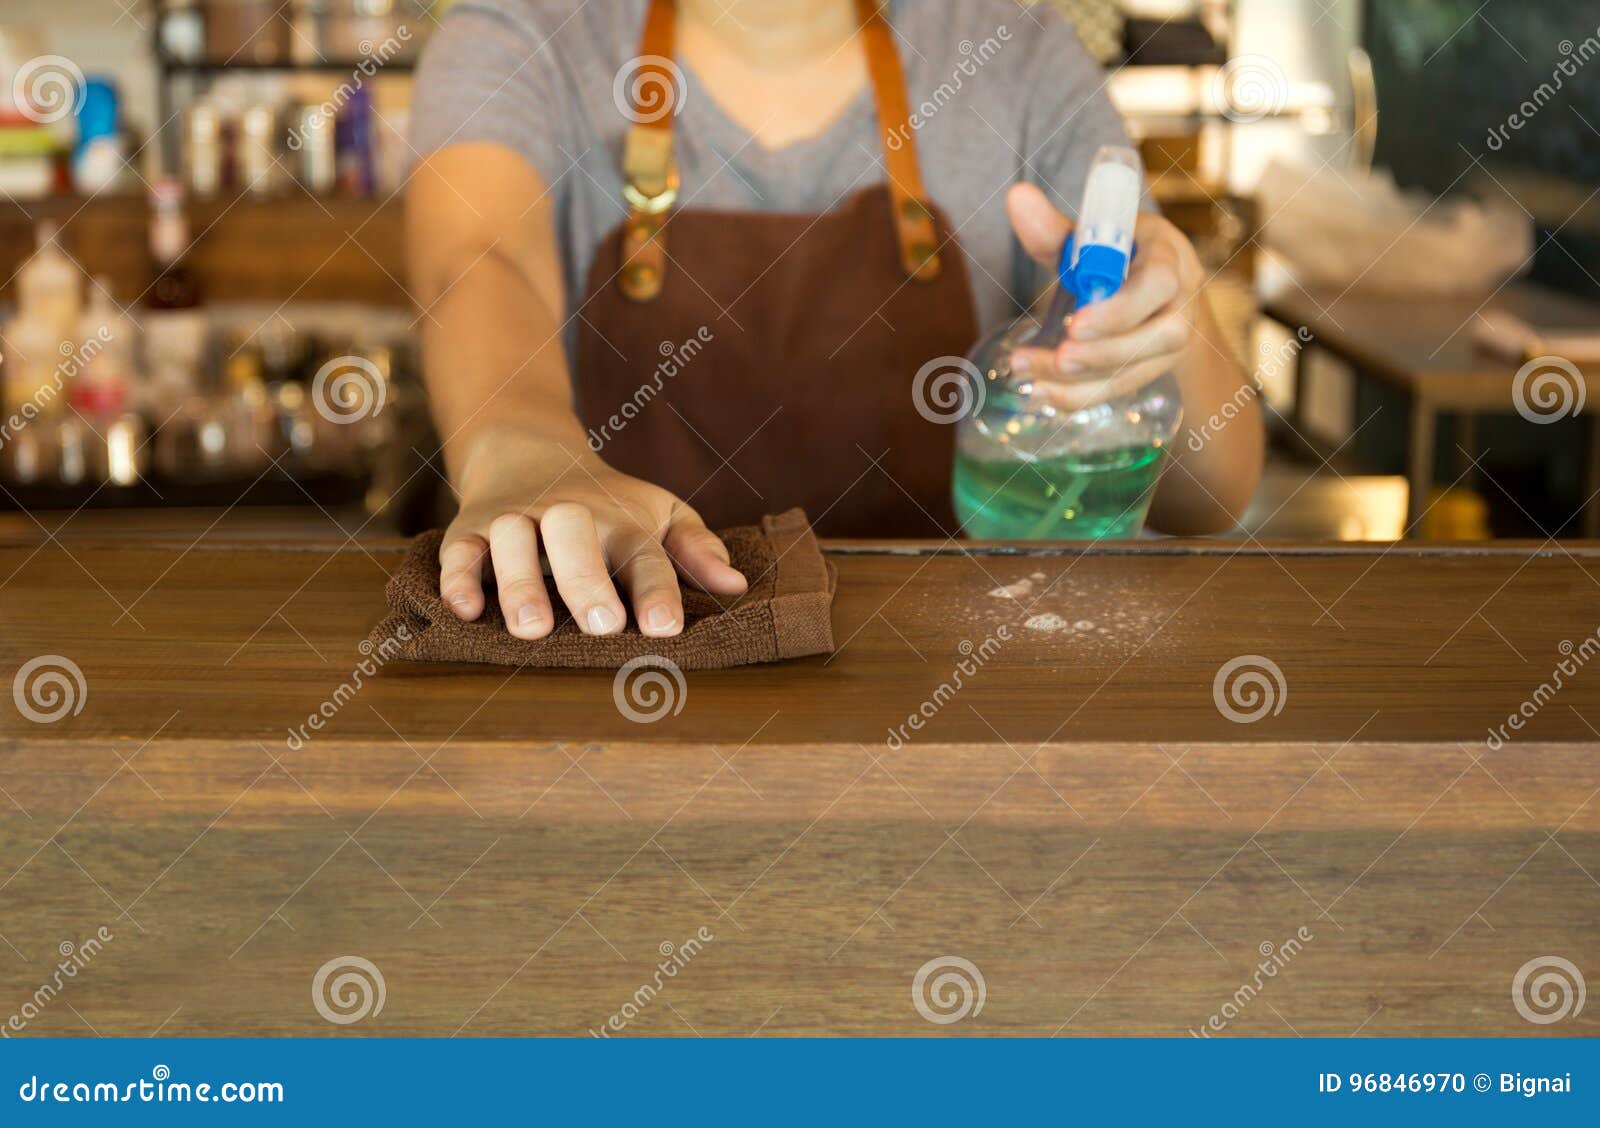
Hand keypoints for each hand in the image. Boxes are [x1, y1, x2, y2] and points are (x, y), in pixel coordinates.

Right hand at [439, 438, 746, 639]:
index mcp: (621, 521)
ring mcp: (515, 519)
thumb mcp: (659, 514)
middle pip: (574, 535)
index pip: (644, 554)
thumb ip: (696, 549)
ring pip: (512, 539)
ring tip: (532, 630)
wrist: (528, 454)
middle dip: (586, 579)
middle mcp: (567, 516)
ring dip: (520, 582)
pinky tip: (464, 613)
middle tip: (601, 626)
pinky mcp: (470, 529)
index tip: (666, 628)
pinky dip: (457, 579)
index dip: (656, 590)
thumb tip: (737, 586)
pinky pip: (459, 551)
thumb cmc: (609, 506)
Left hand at [1005, 182, 1203, 411]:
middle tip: (1058, 356)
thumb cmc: (1122, 256)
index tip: (1077, 324)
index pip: (1157, 285)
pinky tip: (1043, 395)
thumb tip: (1016, 197)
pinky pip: (1121, 390)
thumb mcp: (1096, 237)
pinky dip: (1081, 396)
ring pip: (1138, 370)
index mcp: (1169, 258)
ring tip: (1031, 378)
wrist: (1160, 294)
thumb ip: (1056, 228)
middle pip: (1159, 336)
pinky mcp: (1153, 371)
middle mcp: (1180, 303)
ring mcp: (1171, 343)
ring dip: (1083, 380)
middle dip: (1105, 351)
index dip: (1121, 309)